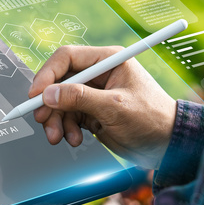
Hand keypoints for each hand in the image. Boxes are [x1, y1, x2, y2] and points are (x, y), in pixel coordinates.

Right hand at [30, 45, 176, 169]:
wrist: (168, 146)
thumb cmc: (152, 120)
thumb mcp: (115, 108)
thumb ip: (80, 99)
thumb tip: (49, 95)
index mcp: (108, 60)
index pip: (66, 58)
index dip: (47, 75)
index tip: (35, 95)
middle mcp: (98, 74)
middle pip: (58, 81)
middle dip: (49, 103)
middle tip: (43, 121)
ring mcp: (93, 93)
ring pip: (60, 101)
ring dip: (56, 120)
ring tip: (60, 138)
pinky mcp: (91, 111)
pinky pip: (67, 116)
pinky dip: (66, 129)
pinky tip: (75, 139)